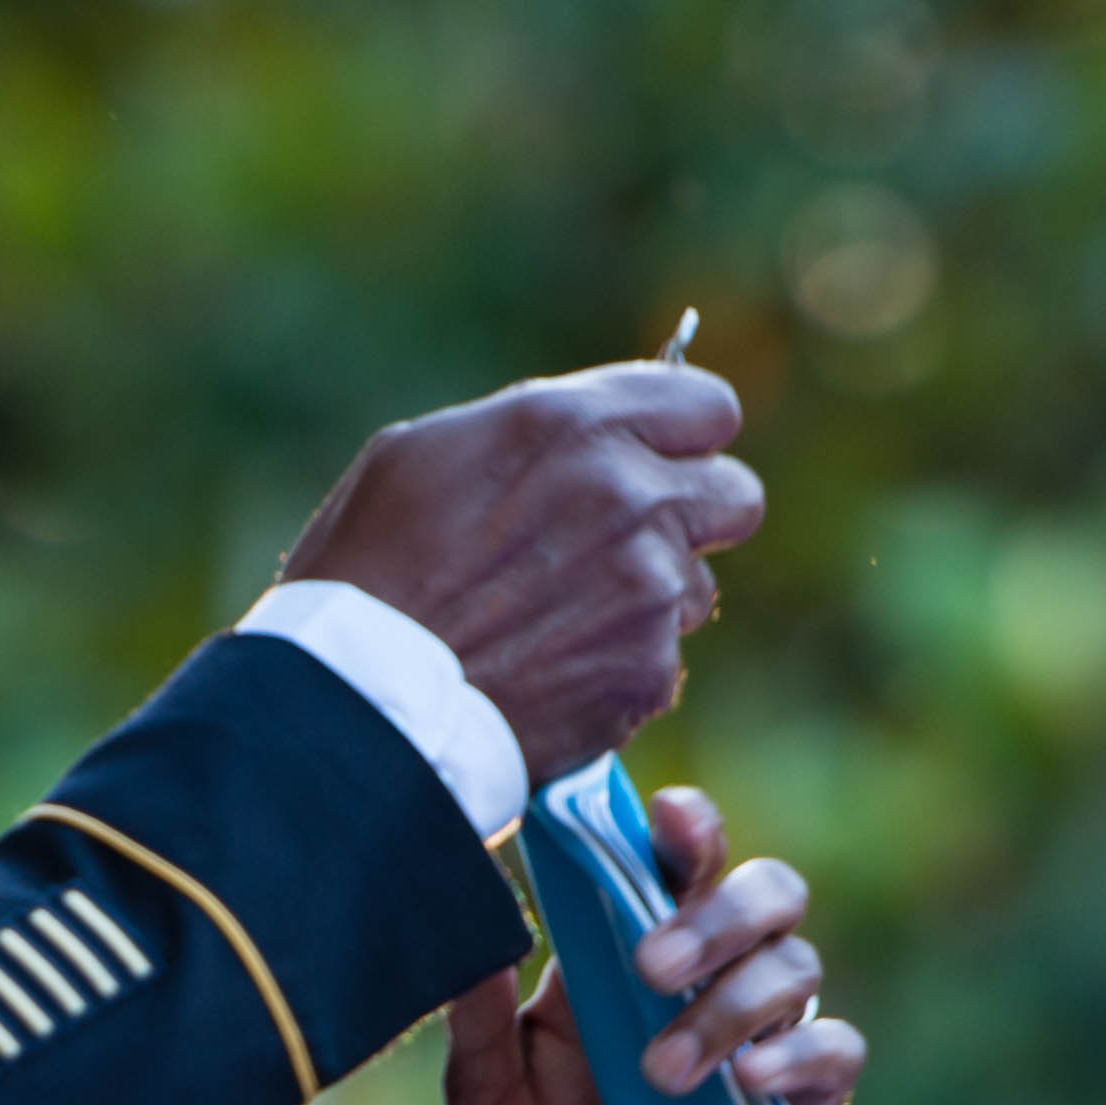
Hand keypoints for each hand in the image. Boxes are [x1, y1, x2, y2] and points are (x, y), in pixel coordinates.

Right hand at [276, 362, 764, 783]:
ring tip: (562, 618)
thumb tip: (591, 437)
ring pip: (698, 585)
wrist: (367, 698)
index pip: (709, 406)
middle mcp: (632, 498)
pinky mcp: (650, 670)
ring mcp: (651, 589)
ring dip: (651, 598)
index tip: (664, 455)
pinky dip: (620, 666)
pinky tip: (552, 670)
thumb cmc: (371, 569)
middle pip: (737, 493)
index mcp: (576, 426)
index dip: (687, 434)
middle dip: (697, 513)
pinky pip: (662, 659)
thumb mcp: (426, 454)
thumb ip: (534, 433)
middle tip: (639, 539)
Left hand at [443, 785, 868, 1104]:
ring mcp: (766, 1041)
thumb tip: (474, 943)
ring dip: (731, 1003)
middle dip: (716, 913)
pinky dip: (797, 1054)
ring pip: (799, 964)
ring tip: (663, 1075)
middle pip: (767, 890)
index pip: (681, 863)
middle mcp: (713, 983)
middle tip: (649, 970)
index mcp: (636, 958)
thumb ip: (479, 1028)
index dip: (688, 826)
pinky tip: (745, 1085)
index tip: (664, 819)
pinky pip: (839, 1047)